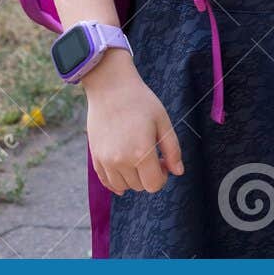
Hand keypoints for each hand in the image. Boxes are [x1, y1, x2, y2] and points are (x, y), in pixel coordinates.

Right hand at [82, 48, 182, 194]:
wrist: (111, 88)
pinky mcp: (95, 158)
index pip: (154, 185)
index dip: (163, 176)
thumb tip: (178, 172)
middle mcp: (120, 161)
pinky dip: (117, 181)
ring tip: (138, 156)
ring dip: (134, 178)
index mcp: (140, 153)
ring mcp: (105, 161)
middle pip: (140, 186)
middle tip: (153, 154)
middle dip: (150, 175)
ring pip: (123, 186)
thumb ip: (173, 150)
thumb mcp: (163, 122)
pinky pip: (106, 182)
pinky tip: (125, 168)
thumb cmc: (141, 102)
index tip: (164, 160)